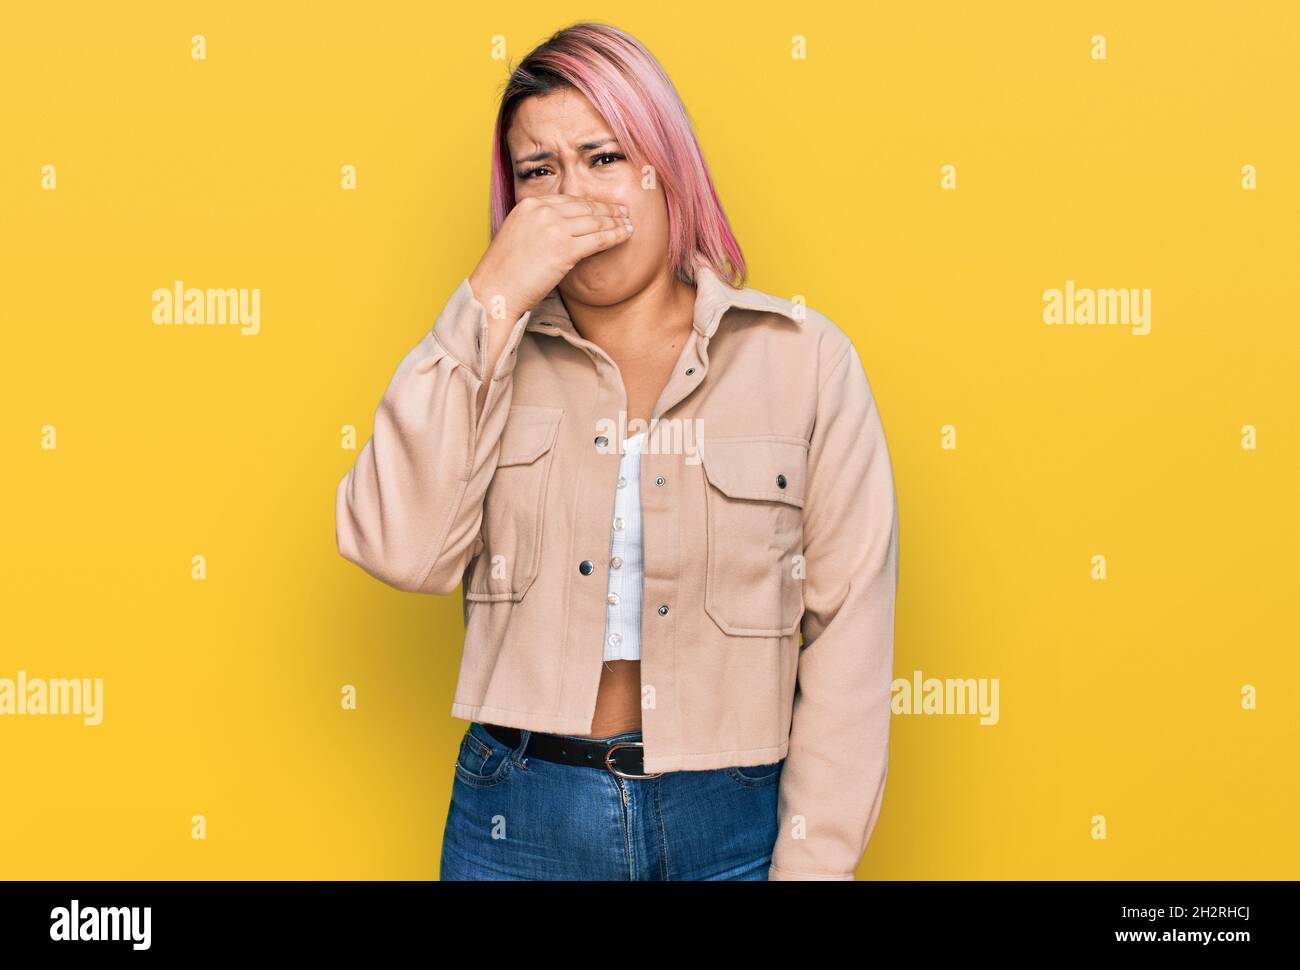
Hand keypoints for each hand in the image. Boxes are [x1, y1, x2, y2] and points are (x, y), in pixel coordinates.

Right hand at [468, 194, 633, 327]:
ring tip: (629, 224)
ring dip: (616, 222)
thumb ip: (538, 226)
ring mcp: (554, 228)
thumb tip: (562, 229)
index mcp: (529, 204)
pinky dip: (615, 236)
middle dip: (607, 210)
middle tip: (623, 212)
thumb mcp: (518, 235)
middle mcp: (542, 211)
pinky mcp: (565, 249)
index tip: (603, 207)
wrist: (495, 291)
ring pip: (595, 221)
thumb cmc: (504, 272)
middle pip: (584, 207)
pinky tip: (626, 235)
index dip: (590, 204)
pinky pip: (598, 239)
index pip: (569, 200)